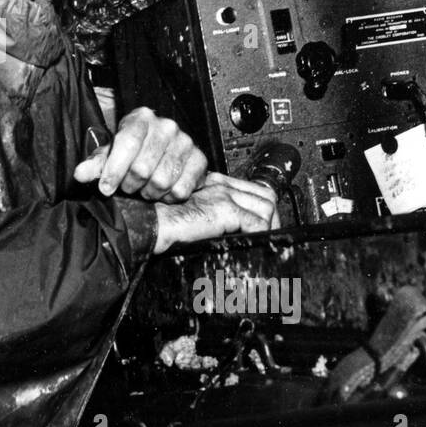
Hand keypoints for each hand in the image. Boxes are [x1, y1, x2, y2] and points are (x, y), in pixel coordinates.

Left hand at [73, 107, 207, 201]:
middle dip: (130, 185)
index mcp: (141, 118)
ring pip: (162, 181)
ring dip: (148, 193)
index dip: (114, 170)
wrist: (163, 152)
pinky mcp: (200, 160)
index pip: (127, 143)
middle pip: (143, 168)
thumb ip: (96, 164)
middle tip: (128, 187)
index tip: (105, 188)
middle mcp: (166, 126)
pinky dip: (168, 198)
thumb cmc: (133, 152)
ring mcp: (186, 142)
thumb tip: (80, 174)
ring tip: (144, 189)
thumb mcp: (111, 154)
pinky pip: (181, 190)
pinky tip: (162, 191)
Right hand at [151, 173, 278, 253]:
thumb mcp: (197, 214)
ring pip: (265, 207)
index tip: (264, 226)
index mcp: (215, 183)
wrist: (152, 223)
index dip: (264, 209)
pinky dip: (259, 234)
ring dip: (268, 226)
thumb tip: (236, 232)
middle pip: (265, 195)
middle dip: (273, 217)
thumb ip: (216, 216)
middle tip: (269, 234)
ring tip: (262, 240)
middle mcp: (221, 184)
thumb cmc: (167, 223)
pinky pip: (256, 222)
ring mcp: (223, 194)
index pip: (254, 189)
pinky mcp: (224, 208)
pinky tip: (251, 242)